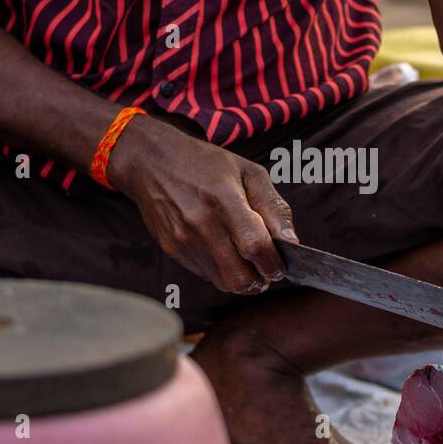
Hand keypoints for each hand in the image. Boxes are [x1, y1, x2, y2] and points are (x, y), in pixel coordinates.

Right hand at [108, 115, 296, 294]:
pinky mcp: (172, 249)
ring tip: (247, 264)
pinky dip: (220, 271)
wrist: (151, 161)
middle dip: (259, 280)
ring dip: (241, 280)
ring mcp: (183, 239)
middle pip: (239, 276)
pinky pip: (205, 274)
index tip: (281, 265)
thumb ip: (273, 207)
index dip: (273, 263)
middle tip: (266, 271)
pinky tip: (223, 253)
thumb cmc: (206, 164)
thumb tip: (291, 242)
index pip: (255, 246)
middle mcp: (201, 223)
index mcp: (224, 199)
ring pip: (222, 282)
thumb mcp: (248, 172)